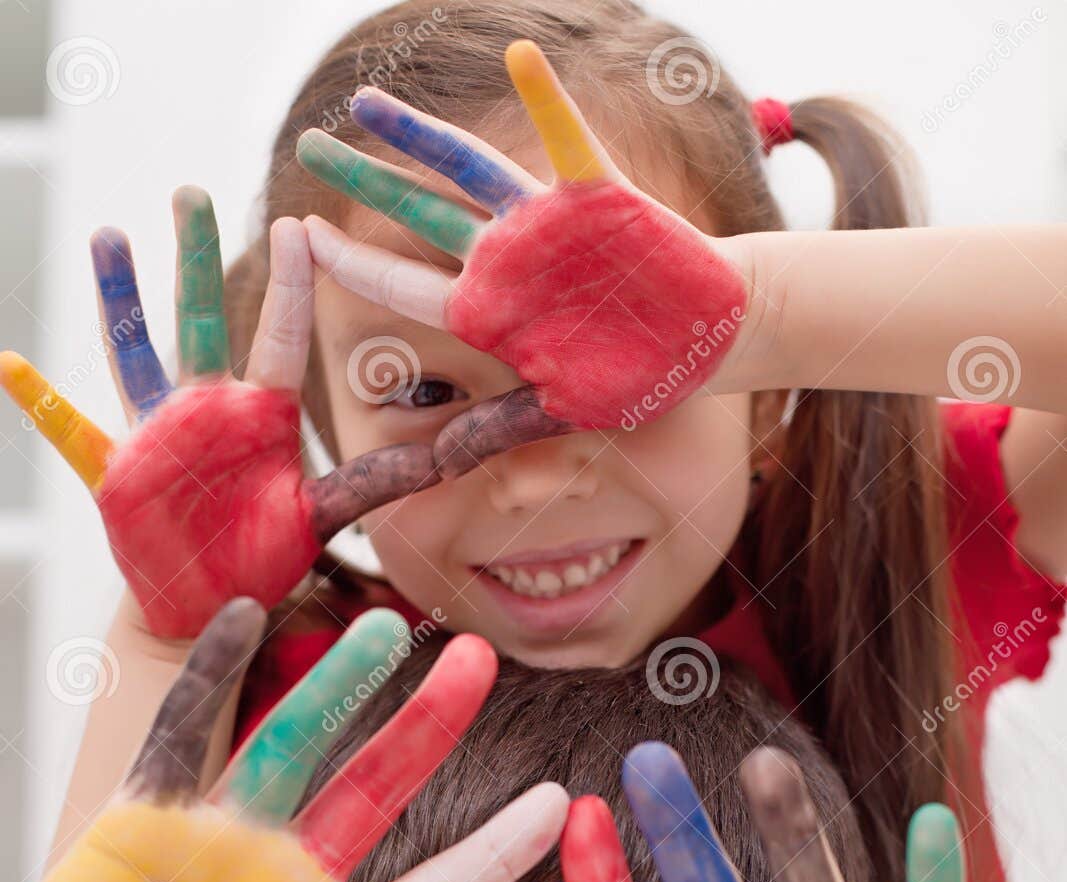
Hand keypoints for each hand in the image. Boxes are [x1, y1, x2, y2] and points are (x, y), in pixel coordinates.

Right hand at [0, 191, 553, 637]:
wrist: (216, 604)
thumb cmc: (267, 555)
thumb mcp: (323, 517)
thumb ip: (374, 485)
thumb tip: (445, 461)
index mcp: (262, 415)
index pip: (280, 337)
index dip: (291, 286)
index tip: (300, 227)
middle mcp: (208, 410)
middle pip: (202, 319)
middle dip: (196, 257)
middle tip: (191, 189)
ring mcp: (158, 434)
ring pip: (137, 354)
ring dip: (121, 300)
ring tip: (109, 236)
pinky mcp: (118, 472)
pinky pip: (72, 432)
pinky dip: (40, 404)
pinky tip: (9, 364)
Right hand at [0, 602, 567, 881]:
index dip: (495, 853)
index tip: (565, 808)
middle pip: (375, 792)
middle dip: (427, 731)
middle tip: (489, 659)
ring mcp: (220, 850)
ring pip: (293, 751)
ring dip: (336, 692)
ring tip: (390, 628)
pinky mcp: (144, 825)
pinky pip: (182, 741)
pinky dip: (210, 685)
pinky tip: (249, 621)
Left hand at [300, 40, 752, 434]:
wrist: (702, 341)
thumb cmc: (631, 377)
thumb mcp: (557, 412)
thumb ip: (497, 428)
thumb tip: (439, 467)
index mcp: (490, 312)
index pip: (403, 285)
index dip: (350, 263)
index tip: (300, 238)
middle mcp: (507, 258)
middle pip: (419, 212)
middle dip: (363, 181)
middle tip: (308, 146)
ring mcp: (547, 223)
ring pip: (470, 167)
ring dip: (418, 134)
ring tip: (363, 100)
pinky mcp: (599, 196)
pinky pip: (570, 140)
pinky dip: (549, 100)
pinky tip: (518, 55)